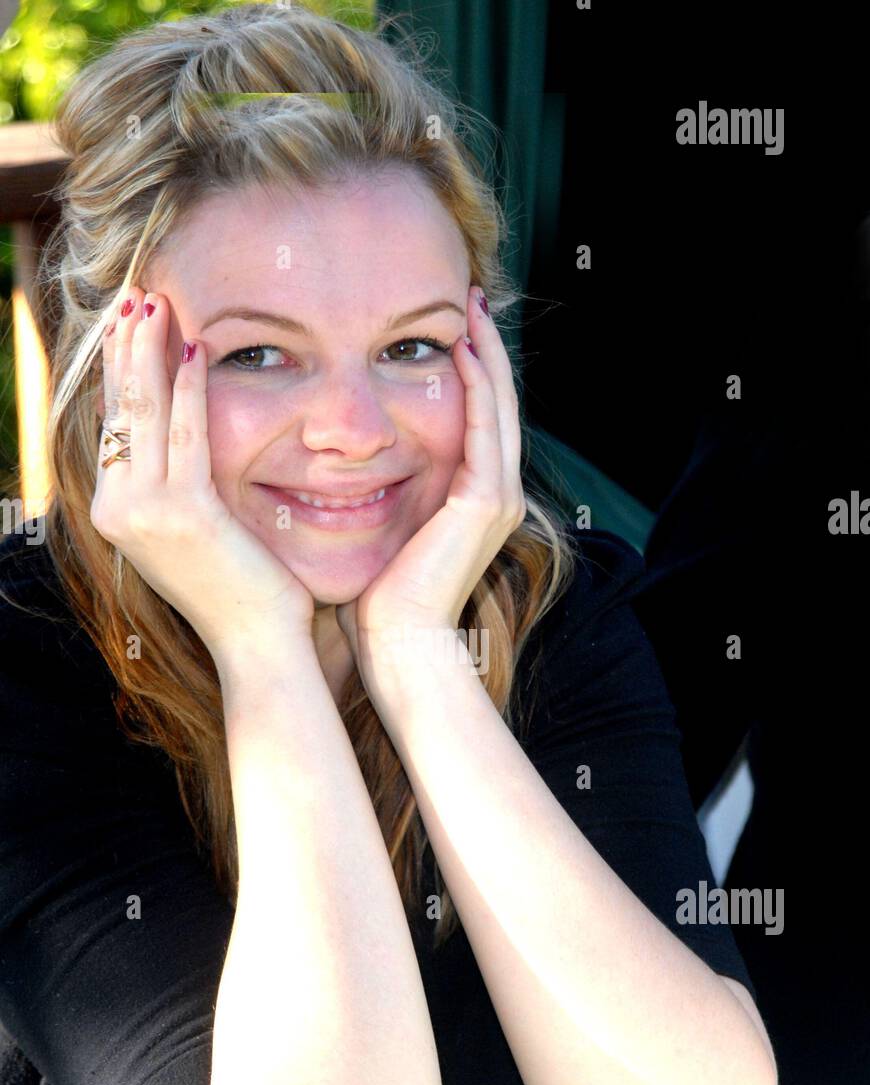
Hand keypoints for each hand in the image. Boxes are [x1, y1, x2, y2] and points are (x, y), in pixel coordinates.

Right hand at [90, 287, 315, 665]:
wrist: (257, 646)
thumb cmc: (240, 592)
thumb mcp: (194, 533)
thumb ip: (179, 487)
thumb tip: (182, 439)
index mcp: (114, 511)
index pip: (113, 424)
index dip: (117, 368)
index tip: (126, 324)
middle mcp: (116, 508)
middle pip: (118, 407)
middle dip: (125, 344)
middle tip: (136, 293)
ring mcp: (143, 511)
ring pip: (142, 410)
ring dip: (149, 349)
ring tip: (157, 301)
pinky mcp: (183, 512)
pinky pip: (187, 433)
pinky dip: (191, 388)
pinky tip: (198, 350)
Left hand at [334, 285, 525, 679]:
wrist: (400, 644)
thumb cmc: (380, 599)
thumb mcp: (382, 529)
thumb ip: (381, 490)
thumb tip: (338, 463)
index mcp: (476, 499)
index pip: (478, 418)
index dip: (470, 369)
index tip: (449, 326)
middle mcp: (497, 492)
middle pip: (497, 401)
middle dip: (485, 347)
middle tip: (468, 297)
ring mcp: (498, 496)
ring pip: (498, 406)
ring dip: (486, 352)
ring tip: (469, 308)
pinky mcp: (487, 502)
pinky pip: (484, 428)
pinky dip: (476, 386)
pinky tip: (461, 350)